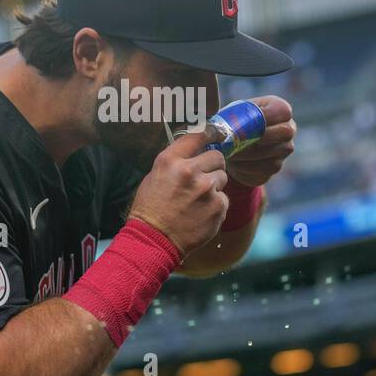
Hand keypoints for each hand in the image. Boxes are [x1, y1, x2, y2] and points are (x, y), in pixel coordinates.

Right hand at [127, 131, 229, 256]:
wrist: (154, 240)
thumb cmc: (151, 209)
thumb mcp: (155, 176)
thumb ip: (176, 162)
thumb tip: (196, 152)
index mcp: (171, 161)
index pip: (197, 137)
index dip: (208, 135)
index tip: (214, 135)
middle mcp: (190, 172)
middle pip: (217, 157)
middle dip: (213, 166)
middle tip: (204, 178)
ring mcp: (207, 190)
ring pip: (222, 178)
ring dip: (214, 187)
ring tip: (198, 200)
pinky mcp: (218, 207)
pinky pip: (224, 200)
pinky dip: (216, 206)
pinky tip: (201, 214)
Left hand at [225, 96, 295, 187]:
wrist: (235, 147)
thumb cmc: (235, 124)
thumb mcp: (233, 114)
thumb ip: (234, 115)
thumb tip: (219, 123)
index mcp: (279, 110)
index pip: (284, 111)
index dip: (267, 117)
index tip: (247, 122)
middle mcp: (288, 129)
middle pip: (284, 132)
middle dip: (259, 137)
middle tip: (237, 140)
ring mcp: (284, 149)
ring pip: (272, 152)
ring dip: (248, 154)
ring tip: (229, 152)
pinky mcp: (276, 166)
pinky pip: (264, 168)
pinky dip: (246, 166)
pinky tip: (234, 163)